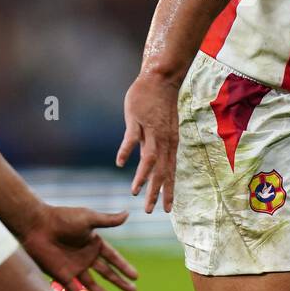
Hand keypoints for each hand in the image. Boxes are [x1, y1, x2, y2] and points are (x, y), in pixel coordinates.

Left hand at [19, 205, 137, 290]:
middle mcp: (85, 257)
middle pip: (107, 273)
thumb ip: (108, 220)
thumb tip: (128, 214)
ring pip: (93, 286)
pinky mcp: (62, 276)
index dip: (124, 267)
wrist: (37, 226)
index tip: (135, 276)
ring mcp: (75, 268)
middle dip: (120, 282)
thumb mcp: (88, 218)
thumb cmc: (62, 218)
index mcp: (93, 243)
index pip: (113, 258)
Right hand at [116, 71, 180, 213]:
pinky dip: (125, 151)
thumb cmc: (159, 103)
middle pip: (161, 171)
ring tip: (135, 192)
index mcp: (169, 144)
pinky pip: (131, 138)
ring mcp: (150, 130)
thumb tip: (148, 164)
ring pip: (149, 159)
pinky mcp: (137, 120)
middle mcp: (163, 140)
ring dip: (142, 177)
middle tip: (151, 211)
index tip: (167, 210)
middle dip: (156, 192)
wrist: (160, 79)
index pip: (170, 172)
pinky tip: (119, 163)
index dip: (169, 191)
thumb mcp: (161, 129)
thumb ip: (153, 146)